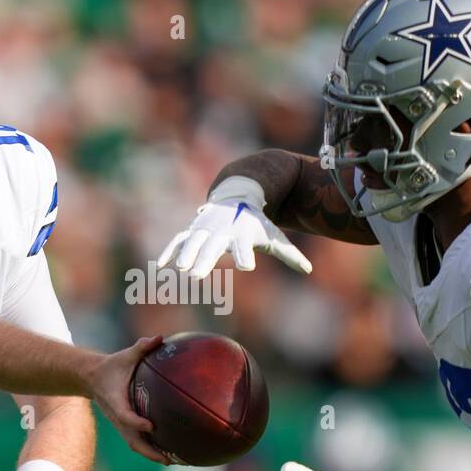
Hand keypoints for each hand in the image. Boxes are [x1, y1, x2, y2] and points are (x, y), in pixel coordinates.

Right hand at [85, 336, 171, 464]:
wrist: (92, 378)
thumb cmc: (112, 366)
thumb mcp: (125, 355)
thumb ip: (142, 346)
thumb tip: (160, 337)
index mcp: (115, 401)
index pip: (125, 415)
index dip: (136, 422)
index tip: (150, 426)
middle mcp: (118, 417)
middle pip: (132, 440)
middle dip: (149, 451)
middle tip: (168, 458)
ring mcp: (121, 425)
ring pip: (136, 445)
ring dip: (152, 455)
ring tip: (174, 461)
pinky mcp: (125, 427)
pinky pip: (139, 442)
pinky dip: (152, 449)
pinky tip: (171, 452)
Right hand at [157, 176, 312, 279]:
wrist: (239, 195)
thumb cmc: (257, 222)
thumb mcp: (274, 235)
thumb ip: (289, 254)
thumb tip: (308, 270)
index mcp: (242, 233)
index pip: (243, 247)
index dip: (245, 256)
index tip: (246, 267)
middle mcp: (222, 230)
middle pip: (212, 246)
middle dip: (204, 258)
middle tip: (196, 275)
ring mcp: (205, 228)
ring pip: (193, 242)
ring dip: (184, 254)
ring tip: (178, 270)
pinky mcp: (193, 229)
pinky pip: (179, 239)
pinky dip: (170, 250)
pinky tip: (161, 266)